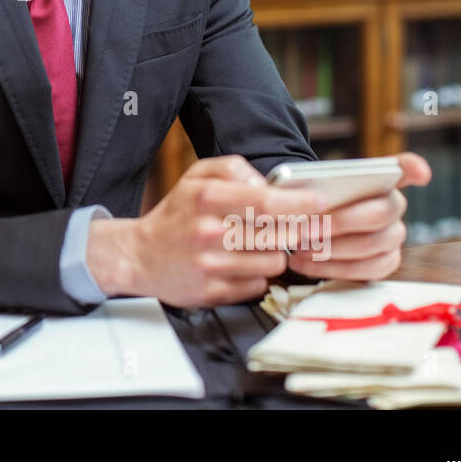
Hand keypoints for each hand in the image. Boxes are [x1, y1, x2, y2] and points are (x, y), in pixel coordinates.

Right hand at [89, 155, 327, 308]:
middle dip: (292, 231)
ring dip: (273, 254)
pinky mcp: (212, 293)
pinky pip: (259, 284)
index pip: (267, 201)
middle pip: (278, 234)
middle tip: (292, 227)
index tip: (321, 203)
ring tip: (255, 246)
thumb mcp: (196, 176)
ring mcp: (210, 265)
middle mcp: (208, 231)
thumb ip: (235, 168)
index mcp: (206, 197)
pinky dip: (257, 276)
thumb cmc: (176, 214)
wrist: (139, 256)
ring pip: (274, 262)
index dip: (300, 204)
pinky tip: (240, 266)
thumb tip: (270, 184)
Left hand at [285, 151, 431, 281]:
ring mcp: (393, 235)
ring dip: (330, 250)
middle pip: (378, 214)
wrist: (311, 222)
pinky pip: (365, 270)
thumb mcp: (312, 186)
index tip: (420, 175)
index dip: (414, 168)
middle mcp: (394, 205)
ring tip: (298, 248)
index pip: (404, 167)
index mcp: (381, 179)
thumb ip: (316, 184)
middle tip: (306, 229)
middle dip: (340, 223)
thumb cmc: (316, 200)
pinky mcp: (386, 261)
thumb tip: (304, 194)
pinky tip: (304, 263)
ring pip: (370, 246)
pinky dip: (330, 268)